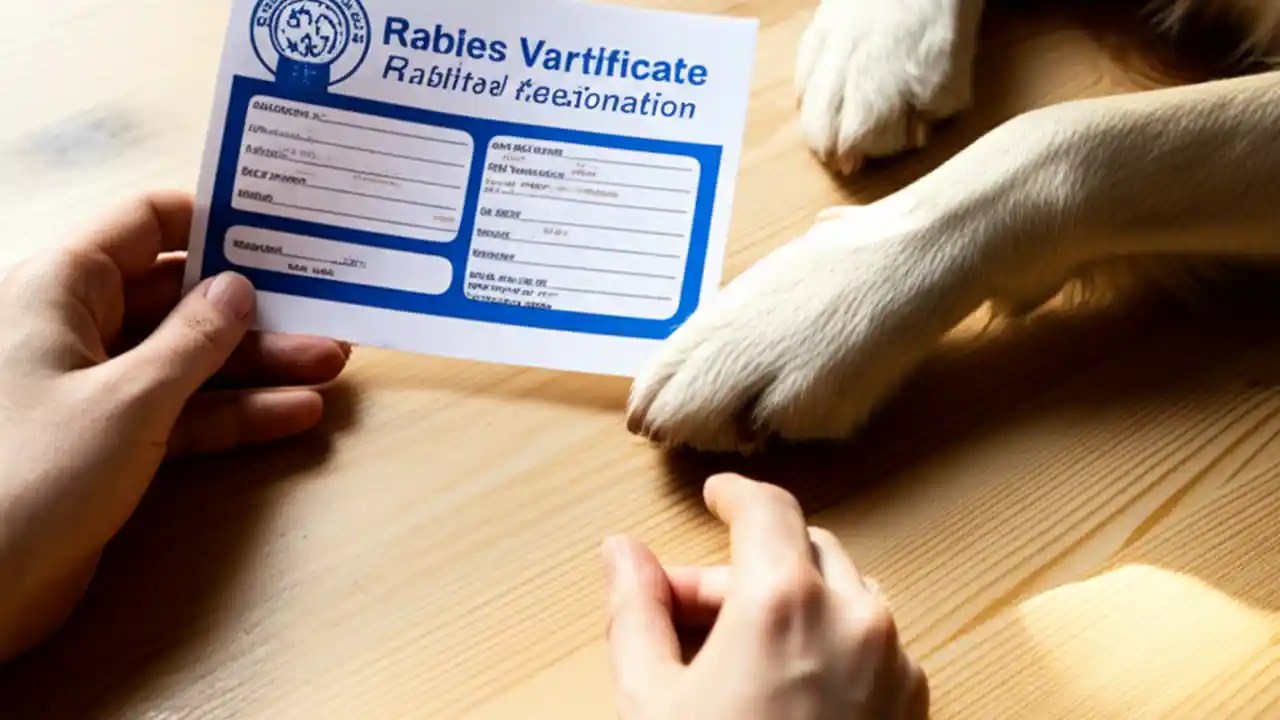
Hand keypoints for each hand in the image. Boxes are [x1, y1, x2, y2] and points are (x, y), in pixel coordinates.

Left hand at [0, 192, 350, 660]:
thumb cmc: (31, 472)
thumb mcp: (129, 396)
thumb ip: (194, 339)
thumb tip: (238, 287)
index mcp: (59, 288)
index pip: (143, 224)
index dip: (210, 221)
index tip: (277, 230)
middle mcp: (74, 328)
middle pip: (177, 298)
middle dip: (254, 309)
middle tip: (325, 312)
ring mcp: (93, 387)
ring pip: (188, 360)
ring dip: (258, 366)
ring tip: (331, 366)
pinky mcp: (109, 442)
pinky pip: (182, 413)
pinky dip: (235, 415)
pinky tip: (294, 415)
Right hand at [604, 474, 927, 719]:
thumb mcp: (650, 700)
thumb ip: (635, 609)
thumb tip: (621, 552)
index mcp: (783, 601)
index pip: (766, 508)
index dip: (733, 495)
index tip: (714, 497)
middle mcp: (853, 618)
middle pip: (804, 548)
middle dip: (749, 564)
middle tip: (694, 605)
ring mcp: (893, 662)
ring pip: (843, 592)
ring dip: (793, 600)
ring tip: (739, 655)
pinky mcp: (913, 703)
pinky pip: (872, 640)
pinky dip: (830, 639)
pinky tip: (786, 688)